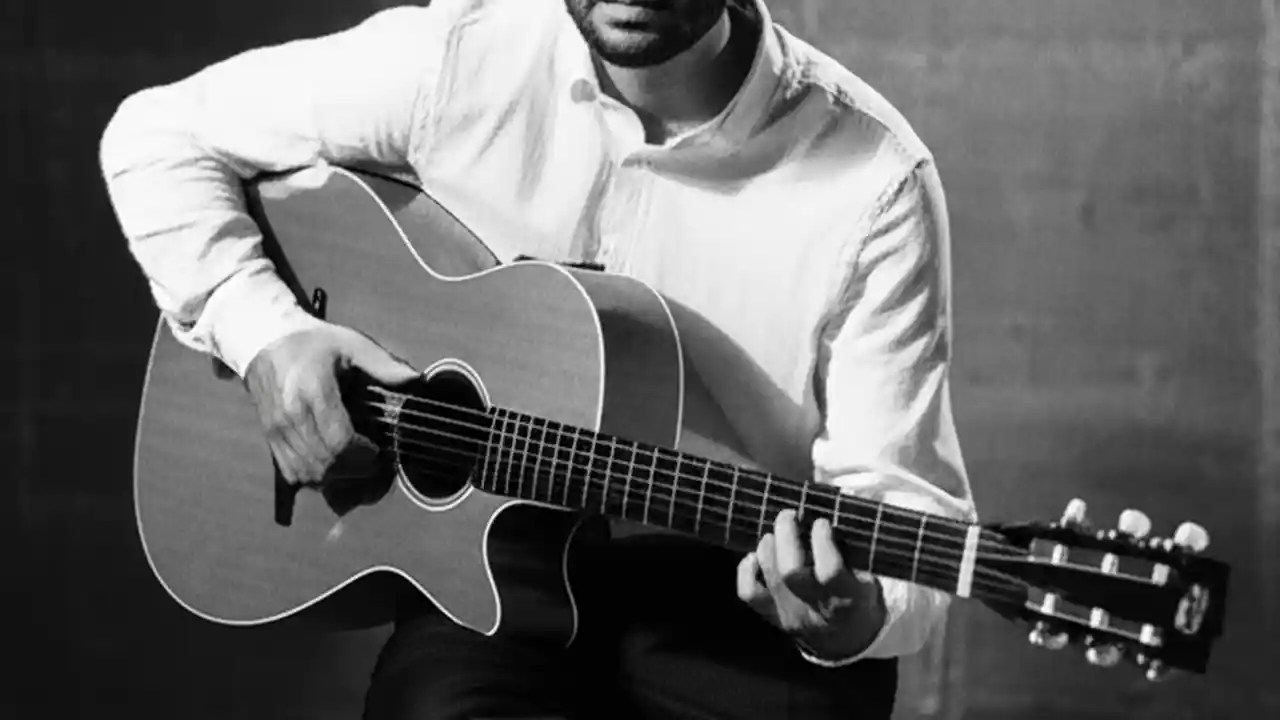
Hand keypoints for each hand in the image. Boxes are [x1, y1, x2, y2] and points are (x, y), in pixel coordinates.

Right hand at [243, 323, 418, 484]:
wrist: (263, 340)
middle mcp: (291, 417)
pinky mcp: (269, 439)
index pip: (339, 443)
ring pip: (308, 474)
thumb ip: (384, 365)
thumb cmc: (312, 343)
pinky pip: (293, 473)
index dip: (364, 456)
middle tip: (373, 460)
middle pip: (325, 464)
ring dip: (336, 477)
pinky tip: (332, 463)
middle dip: (355, 470)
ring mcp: (276, 431)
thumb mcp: (351, 344)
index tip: (379, 449)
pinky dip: (316, 477)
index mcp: (313, 392)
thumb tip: (417, 380)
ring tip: (355, 463)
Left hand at [737, 509, 886, 660]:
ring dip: (769, 545)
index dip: (822, 541)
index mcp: (847, 599)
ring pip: (769, 575)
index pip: (830, 570)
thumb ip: (853, 552)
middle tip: (790, 515)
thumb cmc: (860, 599)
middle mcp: (815, 609)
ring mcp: (789, 614)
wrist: (846, 641)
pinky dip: (747, 569)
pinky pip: (748, 592)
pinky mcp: (771, 616)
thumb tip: (837, 507)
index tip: (821, 522)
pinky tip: (757, 556)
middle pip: (790, 571)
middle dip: (786, 534)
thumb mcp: (870, 579)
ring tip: (778, 532)